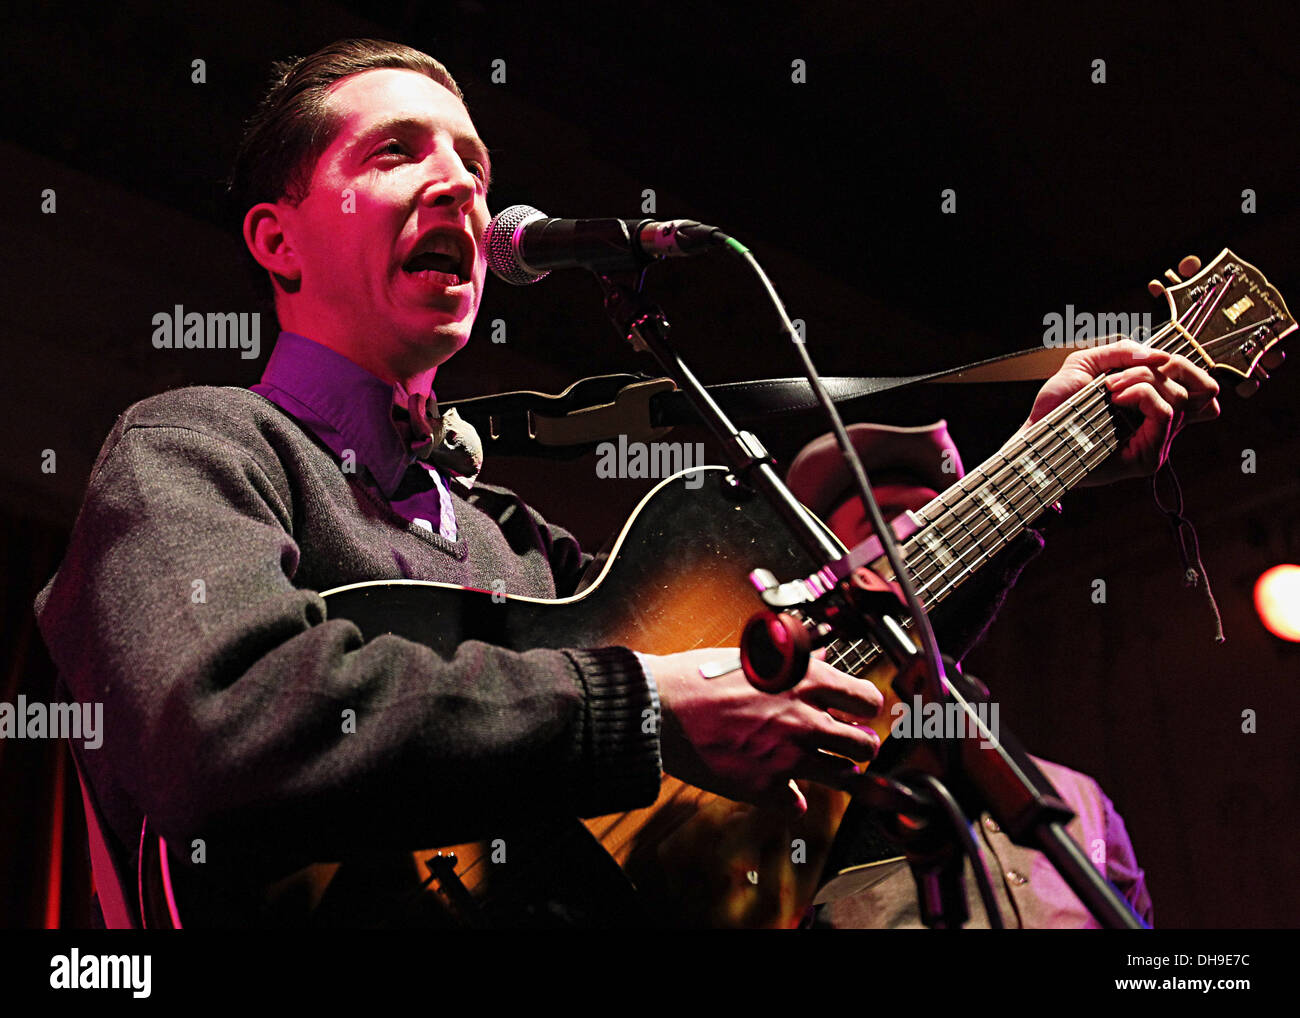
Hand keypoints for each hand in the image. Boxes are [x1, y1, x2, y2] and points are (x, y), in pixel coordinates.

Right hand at [648, 647, 882, 818]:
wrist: (661, 709)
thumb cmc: (701, 677)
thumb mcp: (755, 656)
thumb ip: (796, 660)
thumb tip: (820, 655)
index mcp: (807, 683)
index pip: (867, 700)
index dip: (864, 707)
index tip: (857, 711)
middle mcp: (806, 721)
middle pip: (865, 745)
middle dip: (860, 744)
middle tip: (848, 743)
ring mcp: (788, 758)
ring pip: (843, 777)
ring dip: (836, 771)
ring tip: (823, 765)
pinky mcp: (765, 787)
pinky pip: (797, 805)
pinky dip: (791, 798)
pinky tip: (782, 788)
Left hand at [1020, 339, 1219, 485]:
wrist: (1036, 430)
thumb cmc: (1058, 403)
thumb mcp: (1087, 363)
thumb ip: (1123, 351)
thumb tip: (1161, 356)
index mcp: (1154, 403)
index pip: (1203, 387)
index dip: (1191, 368)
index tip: (1157, 360)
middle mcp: (1161, 425)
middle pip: (1201, 387)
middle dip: (1163, 366)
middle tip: (1121, 373)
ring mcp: (1156, 442)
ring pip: (1179, 397)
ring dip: (1142, 379)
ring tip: (1110, 388)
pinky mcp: (1146, 458)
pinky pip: (1165, 413)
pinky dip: (1142, 395)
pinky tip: (1115, 397)